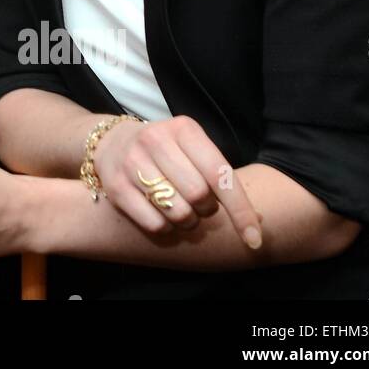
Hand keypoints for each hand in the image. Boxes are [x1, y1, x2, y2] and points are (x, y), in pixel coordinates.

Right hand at [92, 115, 261, 247]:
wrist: (112, 142)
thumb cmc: (167, 152)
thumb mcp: (193, 149)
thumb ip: (220, 177)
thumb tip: (256, 222)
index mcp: (183, 129)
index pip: (219, 174)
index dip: (240, 210)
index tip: (255, 240)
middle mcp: (155, 140)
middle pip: (199, 195)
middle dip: (206, 210)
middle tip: (199, 204)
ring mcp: (131, 161)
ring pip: (178, 213)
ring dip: (187, 222)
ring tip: (181, 210)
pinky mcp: (115, 185)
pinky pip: (155, 224)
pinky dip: (166, 228)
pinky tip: (161, 214)